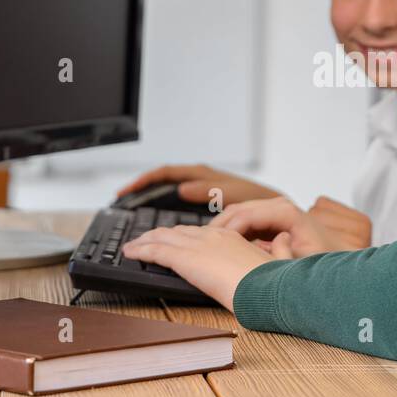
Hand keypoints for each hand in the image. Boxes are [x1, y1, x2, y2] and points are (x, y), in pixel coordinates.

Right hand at [117, 163, 281, 207]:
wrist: (275, 208)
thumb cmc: (256, 201)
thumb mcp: (231, 194)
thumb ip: (207, 190)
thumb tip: (181, 188)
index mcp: (201, 175)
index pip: (163, 173)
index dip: (142, 181)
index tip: (126, 192)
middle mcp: (199, 179)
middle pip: (161, 180)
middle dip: (140, 188)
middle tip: (121, 199)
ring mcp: (201, 189)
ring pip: (168, 190)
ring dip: (151, 197)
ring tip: (133, 209)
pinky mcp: (205, 201)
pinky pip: (178, 200)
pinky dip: (165, 207)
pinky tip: (159, 223)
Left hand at [121, 225, 286, 310]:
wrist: (268, 287)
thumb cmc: (276, 281)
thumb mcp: (282, 262)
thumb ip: (281, 250)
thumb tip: (285, 238)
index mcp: (233, 237)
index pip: (201, 232)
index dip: (184, 236)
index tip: (175, 240)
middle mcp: (212, 236)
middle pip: (178, 231)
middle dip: (159, 235)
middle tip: (145, 240)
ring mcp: (197, 246)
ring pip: (163, 237)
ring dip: (145, 240)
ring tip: (133, 246)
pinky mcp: (185, 259)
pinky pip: (156, 250)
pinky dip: (140, 250)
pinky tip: (130, 252)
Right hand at [211, 197, 369, 257]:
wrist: (338, 263)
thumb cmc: (324, 265)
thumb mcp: (303, 265)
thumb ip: (283, 255)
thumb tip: (266, 247)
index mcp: (287, 212)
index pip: (246, 214)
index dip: (227, 229)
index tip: (213, 244)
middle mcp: (280, 206)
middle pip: (237, 209)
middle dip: (216, 226)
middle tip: (198, 243)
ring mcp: (274, 210)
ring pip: (237, 213)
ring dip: (220, 228)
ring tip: (205, 246)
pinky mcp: (270, 219)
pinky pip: (242, 220)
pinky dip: (228, 231)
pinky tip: (218, 246)